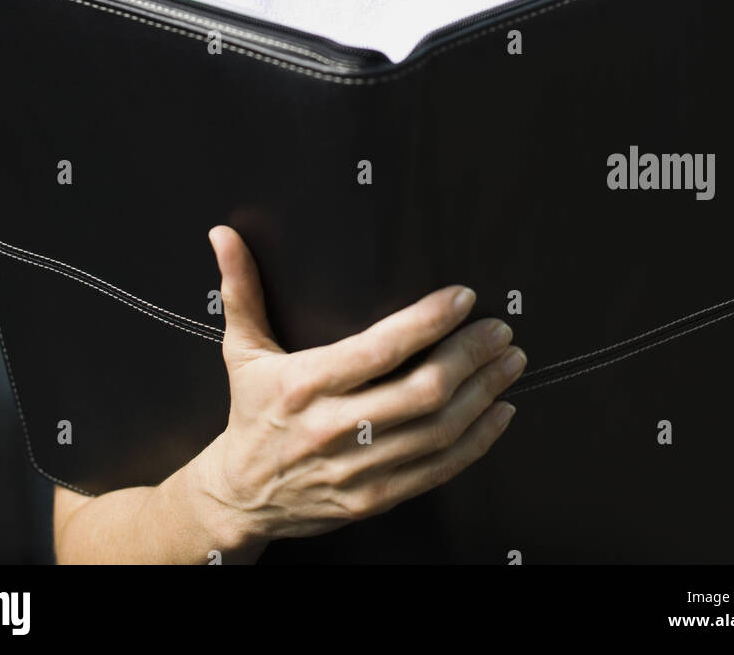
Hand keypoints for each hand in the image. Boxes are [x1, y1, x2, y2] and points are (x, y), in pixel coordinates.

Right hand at [187, 225, 524, 545]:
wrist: (238, 498)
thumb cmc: (249, 415)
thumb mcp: (241, 349)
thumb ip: (240, 288)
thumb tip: (223, 235)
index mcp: (305, 384)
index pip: (378, 349)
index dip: (427, 321)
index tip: (462, 297)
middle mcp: (334, 428)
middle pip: (421, 391)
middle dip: (471, 356)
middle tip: (500, 330)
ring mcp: (358, 469)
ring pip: (438, 431)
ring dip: (483, 394)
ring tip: (509, 361)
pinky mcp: (376, 499)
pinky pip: (439, 469)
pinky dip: (477, 441)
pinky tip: (500, 411)